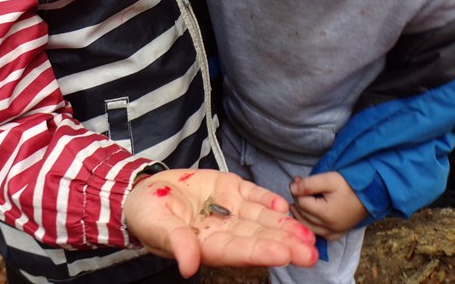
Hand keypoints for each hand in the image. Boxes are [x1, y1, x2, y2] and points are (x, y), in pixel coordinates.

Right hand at [124, 168, 318, 277]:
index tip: (284, 254)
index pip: (237, 251)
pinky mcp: (229, 188)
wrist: (143, 191)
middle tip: (311, 252)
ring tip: (307, 234)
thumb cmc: (147, 214)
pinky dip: (268, 200)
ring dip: (284, 225)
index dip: (260, 252)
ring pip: (261, 219)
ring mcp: (228, 209)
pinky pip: (253, 195)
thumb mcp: (155, 226)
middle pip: (257, 239)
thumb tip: (189, 266)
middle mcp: (223, 230)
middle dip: (284, 244)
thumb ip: (176, 243)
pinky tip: (283, 206)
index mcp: (206, 245)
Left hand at [287, 172, 366, 240]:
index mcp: (325, 214)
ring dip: (301, 212)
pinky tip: (309, 216)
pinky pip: (318, 233)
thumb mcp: (329, 179)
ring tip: (299, 200)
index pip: (301, 203)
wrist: (371, 193)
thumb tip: (292, 189)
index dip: (297, 190)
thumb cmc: (350, 185)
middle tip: (298, 185)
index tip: (298, 179)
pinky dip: (311, 224)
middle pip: (303, 214)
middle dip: (297, 199)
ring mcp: (333, 233)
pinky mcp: (338, 234)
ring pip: (308, 226)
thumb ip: (309, 184)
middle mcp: (328, 228)